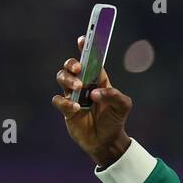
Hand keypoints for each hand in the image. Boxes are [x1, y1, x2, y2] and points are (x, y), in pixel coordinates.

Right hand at [52, 35, 132, 166]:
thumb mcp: (123, 107)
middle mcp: (84, 85)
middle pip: (71, 66)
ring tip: (79, 88)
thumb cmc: (115, 120)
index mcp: (98, 80)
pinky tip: (77, 108)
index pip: (91, 61)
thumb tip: (95, 93)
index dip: (86, 49)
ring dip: (68, 79)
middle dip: (71, 64)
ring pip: (62, 78)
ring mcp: (73, 96)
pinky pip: (59, 101)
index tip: (83, 40)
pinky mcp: (66, 110)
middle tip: (78, 69)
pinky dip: (65, 102)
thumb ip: (115, 96)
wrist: (107, 142)